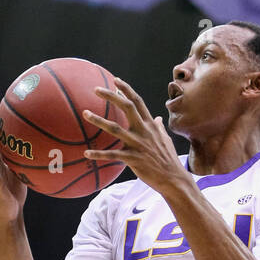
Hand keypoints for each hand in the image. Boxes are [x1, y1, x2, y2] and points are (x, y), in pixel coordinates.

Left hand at [83, 78, 185, 193]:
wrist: (173, 178)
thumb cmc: (168, 159)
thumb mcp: (165, 139)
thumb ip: (158, 127)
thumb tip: (158, 118)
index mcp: (150, 124)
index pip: (137, 101)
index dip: (126, 90)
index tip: (115, 80)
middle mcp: (144, 131)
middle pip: (127, 107)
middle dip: (111, 96)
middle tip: (96, 89)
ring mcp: (138, 144)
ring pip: (115, 128)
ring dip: (99, 120)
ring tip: (86, 113)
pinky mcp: (133, 159)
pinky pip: (112, 155)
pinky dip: (99, 154)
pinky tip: (86, 153)